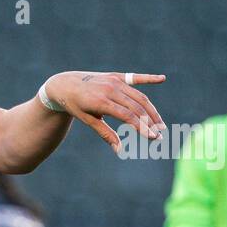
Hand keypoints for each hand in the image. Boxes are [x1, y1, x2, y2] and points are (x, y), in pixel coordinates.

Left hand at [43, 71, 165, 151]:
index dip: (142, 127)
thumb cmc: (75, 106)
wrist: (65, 84)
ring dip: (151, 110)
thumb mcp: (87, 120)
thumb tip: (119, 150)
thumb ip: (105, 133)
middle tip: (160, 134)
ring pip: (139, 96)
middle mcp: (110, 89)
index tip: (153, 137)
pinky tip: (162, 79)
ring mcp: (114, 81)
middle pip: (137, 107)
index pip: (128, 116)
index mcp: (102, 102)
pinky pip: (135, 78)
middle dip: (150, 122)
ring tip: (160, 123)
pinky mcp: (116, 76)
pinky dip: (149, 78)